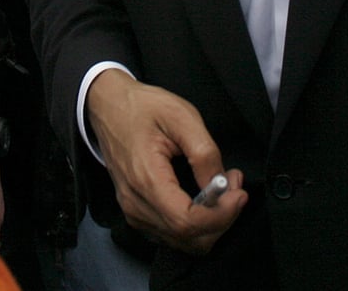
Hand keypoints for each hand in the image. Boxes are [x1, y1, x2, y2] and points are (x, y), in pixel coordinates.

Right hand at [85, 69, 246, 253]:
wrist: (109, 107)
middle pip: (188, 238)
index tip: (239, 194)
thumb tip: (221, 185)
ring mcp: (134, 211)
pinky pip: (171, 234)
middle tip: (234, 186)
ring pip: (182, 241)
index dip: (221, 215)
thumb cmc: (143, 107)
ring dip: (211, 222)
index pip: (187, 221)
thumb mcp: (182, 117)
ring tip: (222, 187)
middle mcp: (136, 203)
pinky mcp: (137, 211)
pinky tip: (206, 197)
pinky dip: (196, 223)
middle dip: (221, 219)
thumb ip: (204, 153)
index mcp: (146, 179)